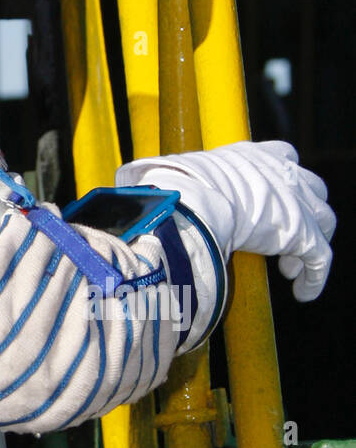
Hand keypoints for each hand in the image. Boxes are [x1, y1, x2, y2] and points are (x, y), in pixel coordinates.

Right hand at [116, 140, 334, 301]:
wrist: (192, 203)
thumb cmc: (173, 186)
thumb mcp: (167, 172)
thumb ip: (155, 175)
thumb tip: (125, 178)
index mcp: (251, 155)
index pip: (281, 155)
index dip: (278, 178)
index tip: (265, 199)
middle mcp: (281, 173)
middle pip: (311, 187)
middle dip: (302, 209)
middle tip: (279, 236)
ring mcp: (297, 202)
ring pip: (323, 222)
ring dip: (309, 244)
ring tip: (286, 266)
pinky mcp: (305, 234)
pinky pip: (320, 260)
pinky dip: (313, 278)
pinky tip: (302, 292)